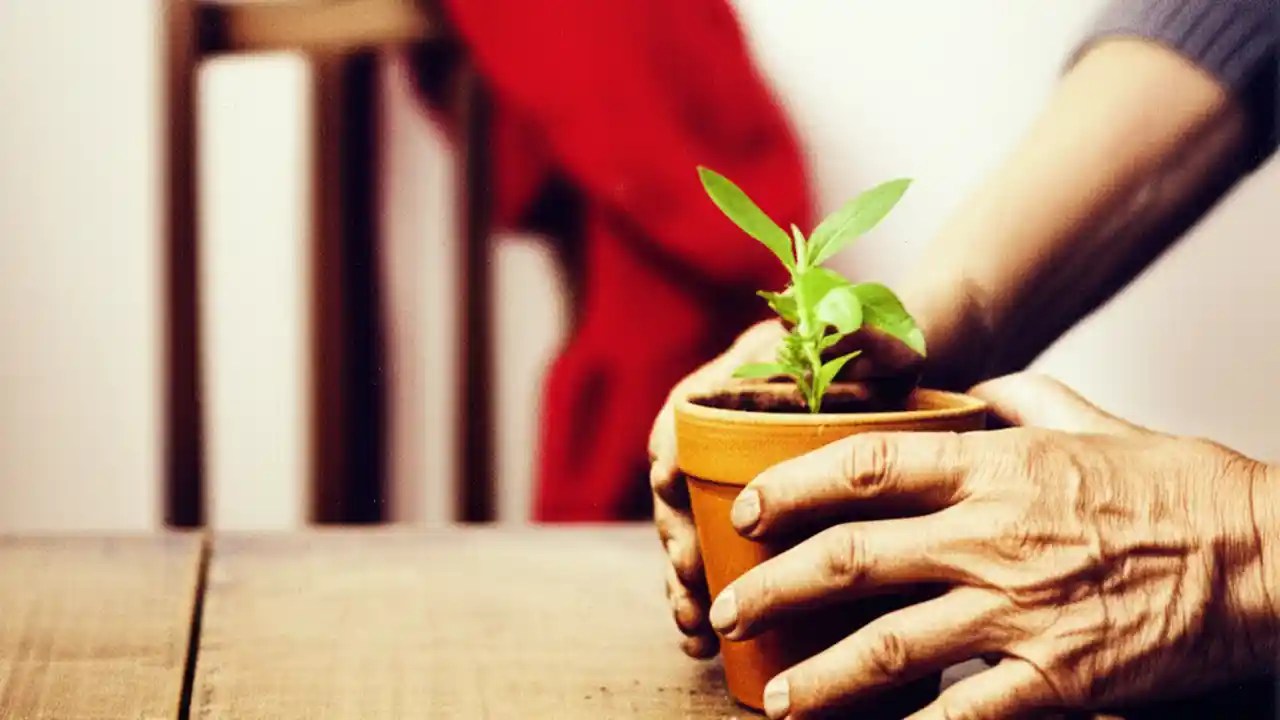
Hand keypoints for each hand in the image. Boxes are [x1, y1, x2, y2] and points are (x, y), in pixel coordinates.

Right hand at [650, 319, 926, 657]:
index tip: (667, 484)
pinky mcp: (768, 518)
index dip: (669, 448)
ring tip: (695, 629)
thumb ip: (864, 331)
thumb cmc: (901, 350)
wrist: (926, 374)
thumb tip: (840, 331)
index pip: (686, 412)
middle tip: (690, 577)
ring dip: (687, 583)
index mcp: (742, 378)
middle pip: (680, 485)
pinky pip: (724, 561)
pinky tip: (710, 648)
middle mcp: (730, 431)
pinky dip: (715, 602)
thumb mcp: (887, 337)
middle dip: (677, 537)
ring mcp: (744, 476)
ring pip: (695, 533)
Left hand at [707, 373, 1279, 717]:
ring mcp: (1019, 610)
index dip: (791, 487)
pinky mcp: (1057, 677)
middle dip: (776, 588)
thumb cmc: (1179, 486)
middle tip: (730, 610)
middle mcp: (989, 535)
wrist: (1266, 555)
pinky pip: (966, 715)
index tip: (749, 511)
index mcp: (992, 468)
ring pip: (890, 645)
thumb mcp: (1091, 420)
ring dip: (821, 676)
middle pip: (851, 558)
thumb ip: (1023, 399)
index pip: (862, 467)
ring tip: (775, 698)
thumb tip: (981, 388)